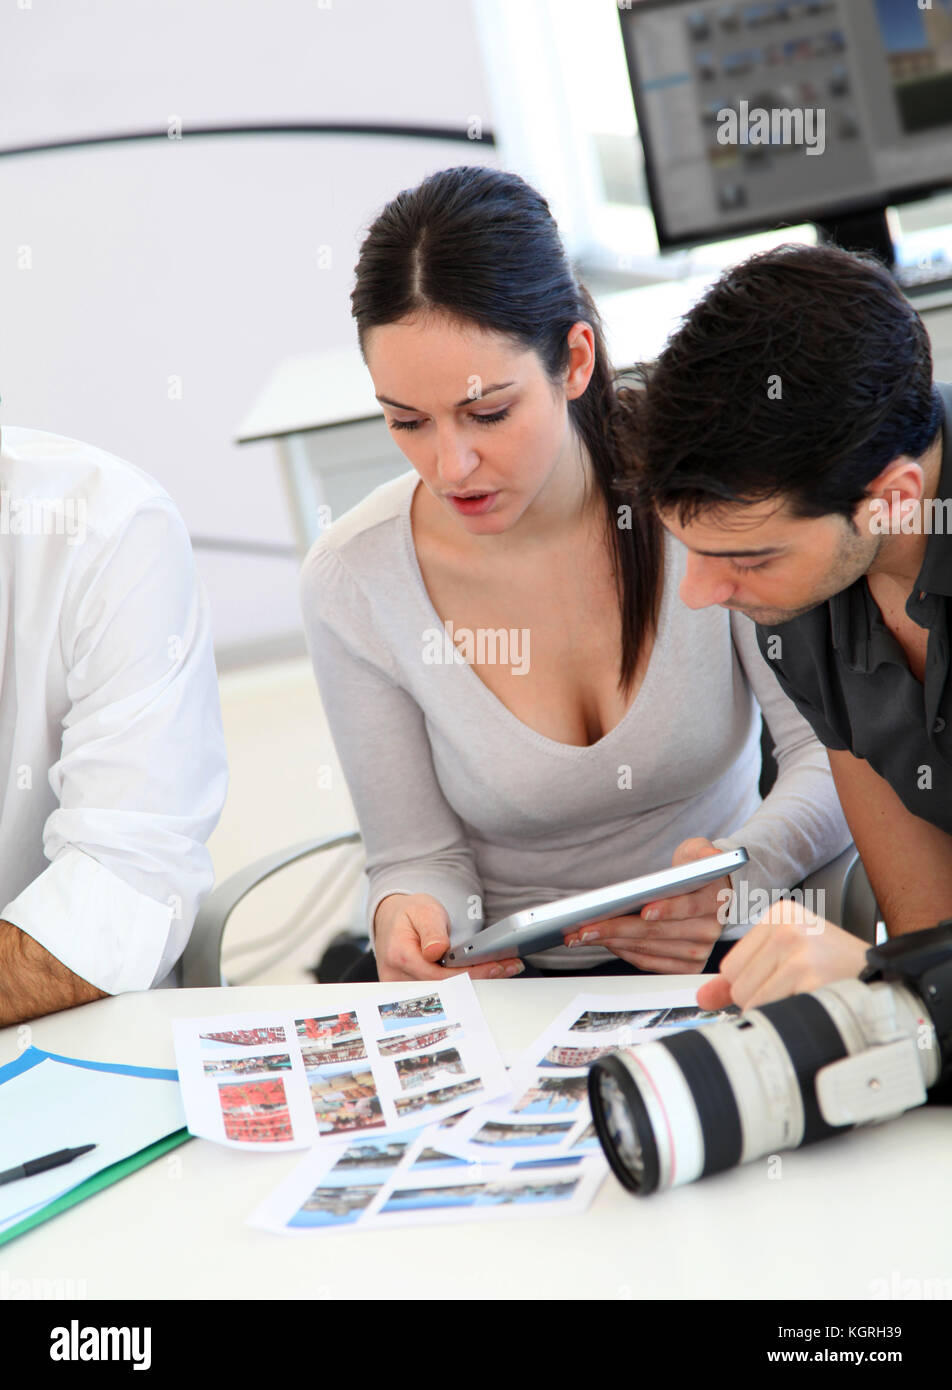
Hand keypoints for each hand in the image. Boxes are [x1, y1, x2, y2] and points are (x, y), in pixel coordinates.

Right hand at [373, 893, 523, 982]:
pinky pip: (441, 993)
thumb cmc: (409, 914)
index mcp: (400, 955)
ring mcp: (405, 988)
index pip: (440, 975)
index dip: (470, 973)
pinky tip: (485, 974)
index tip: (496, 966)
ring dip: (475, 983)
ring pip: (445, 994)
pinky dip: (465, 985)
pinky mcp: (414, 992)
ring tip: (502, 968)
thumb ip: (431, 930)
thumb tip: (435, 951)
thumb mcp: (423, 911)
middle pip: (444, 989)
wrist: (394, 919)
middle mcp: (399, 977)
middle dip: (479, 980)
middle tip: (507, 967)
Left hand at [563, 838, 730, 972]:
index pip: (688, 907)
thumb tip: (712, 855)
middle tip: (585, 928)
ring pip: (647, 948)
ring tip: (583, 935)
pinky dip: (622, 952)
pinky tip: (602, 941)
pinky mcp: (684, 967)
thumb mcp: (700, 852)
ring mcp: (697, 952)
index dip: (666, 909)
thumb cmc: (696, 873)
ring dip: (612, 942)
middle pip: (657, 931)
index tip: (643, 911)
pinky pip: (647, 962)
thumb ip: (704, 851)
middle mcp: (708, 931)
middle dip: (617, 929)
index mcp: (714, 902)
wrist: (709, 896)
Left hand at [695, 899, 869, 1010]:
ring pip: (751, 1000)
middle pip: (737, 983)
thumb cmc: (837, 969)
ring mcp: (798, 950)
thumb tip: (703, 997)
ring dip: (776, 1009)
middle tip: (798, 989)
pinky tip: (812, 1003)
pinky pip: (772, 1010)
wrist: (886, 982)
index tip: (783, 979)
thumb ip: (742, 975)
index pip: (730, 966)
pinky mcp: (809, 975)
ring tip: (805, 995)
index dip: (752, 984)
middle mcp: (787, 926)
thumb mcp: (788, 958)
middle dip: (762, 998)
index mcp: (780, 914)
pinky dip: (788, 1017)